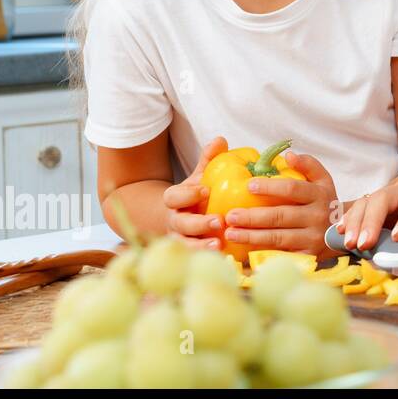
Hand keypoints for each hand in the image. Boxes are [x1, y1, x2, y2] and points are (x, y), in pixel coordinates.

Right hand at [163, 135, 227, 249]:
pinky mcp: (189, 253)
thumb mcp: (200, 177)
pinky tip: (223, 257)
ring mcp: (180, 239)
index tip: (205, 190)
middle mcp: (175, 221)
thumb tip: (220, 140)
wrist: (179, 218)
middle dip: (198, 224)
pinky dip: (205, 258)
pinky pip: (193, 258)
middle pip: (180, 224)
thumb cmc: (196, 194)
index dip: (187, 194)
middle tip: (218, 221)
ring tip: (218, 246)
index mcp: (176, 200)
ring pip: (184, 245)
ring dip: (200, 246)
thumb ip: (209, 160)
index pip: (173, 197)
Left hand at [221, 151, 338, 256]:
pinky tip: (245, 251)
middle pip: (281, 216)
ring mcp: (312, 238)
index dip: (270, 187)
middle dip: (253, 216)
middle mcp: (317, 216)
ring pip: (278, 237)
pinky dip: (262, 254)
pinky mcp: (307, 256)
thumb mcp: (323, 180)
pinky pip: (281, 255)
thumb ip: (308, 164)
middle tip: (230, 215)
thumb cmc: (324, 201)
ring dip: (252, 236)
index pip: (292, 189)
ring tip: (230, 233)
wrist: (344, 231)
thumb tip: (288, 155)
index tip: (248, 185)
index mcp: (319, 195)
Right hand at [335, 171, 397, 255]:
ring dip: (356, 223)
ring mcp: (392, 196)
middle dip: (372, 221)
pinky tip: (340, 233)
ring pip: (368, 203)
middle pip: (384, 198)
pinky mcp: (383, 209)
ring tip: (350, 243)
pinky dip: (351, 221)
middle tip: (364, 244)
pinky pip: (363, 210)